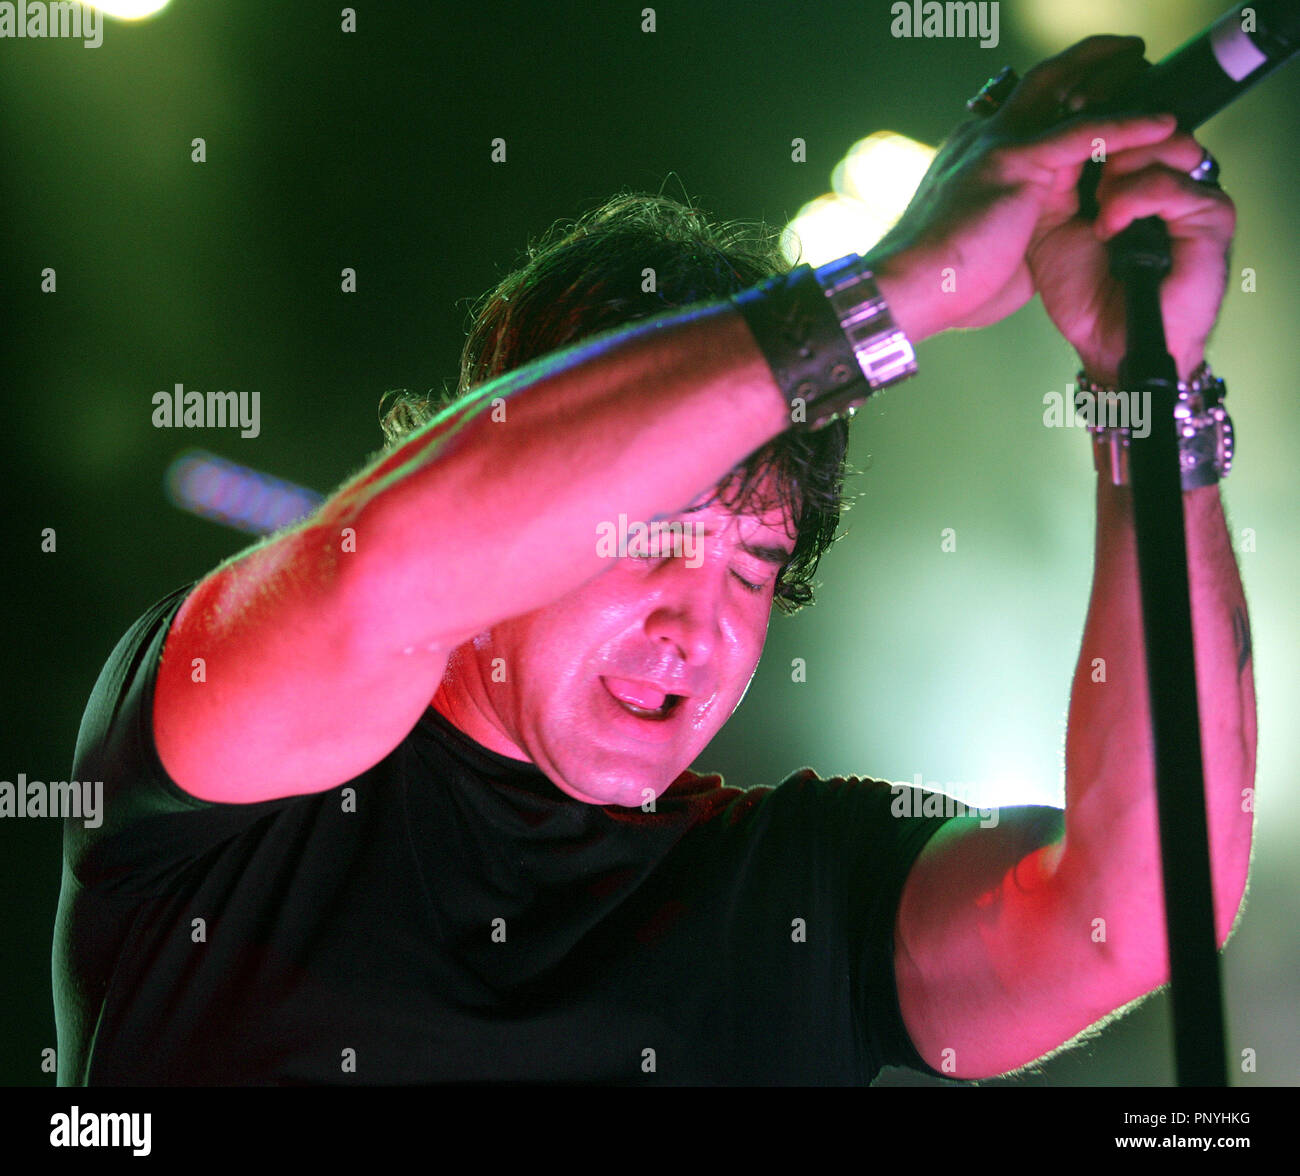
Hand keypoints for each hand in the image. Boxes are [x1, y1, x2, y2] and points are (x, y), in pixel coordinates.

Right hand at [863, 37, 1198, 348]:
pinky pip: (1083, 133)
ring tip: (1150, 68)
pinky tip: (1162, 124)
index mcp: (976, 157)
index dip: (1066, 95)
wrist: (907, 292)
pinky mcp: (1014, 163)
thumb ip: (1030, 224)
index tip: (1099, 92)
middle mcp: (984, 139)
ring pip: (1067, 92)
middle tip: (1130, 56)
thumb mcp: (997, 245)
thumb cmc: (945, 284)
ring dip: (1114, 76)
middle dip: (1090, 65)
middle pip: (1046, 83)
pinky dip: (1127, 126)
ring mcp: (997, 146)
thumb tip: (1062, 235)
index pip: (1028, 111)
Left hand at [1019, 55, 1235, 382]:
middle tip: (1084, 186)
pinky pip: (1169, 184)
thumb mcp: (1054, 225)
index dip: (1098, 117)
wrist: (1106, 342)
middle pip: (1143, 124)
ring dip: (1116, 176)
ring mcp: (1190, 193)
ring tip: (1099, 217)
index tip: (1066, 121)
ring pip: (1155, 146)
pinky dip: (1132, 202)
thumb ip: (1057, 177)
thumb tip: (1057, 129)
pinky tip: (1111, 229)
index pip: (1124, 123)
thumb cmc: (1084, 293)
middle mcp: (1164, 177)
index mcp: (1131, 176)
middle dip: (1105, 144)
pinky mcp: (1209, 214)